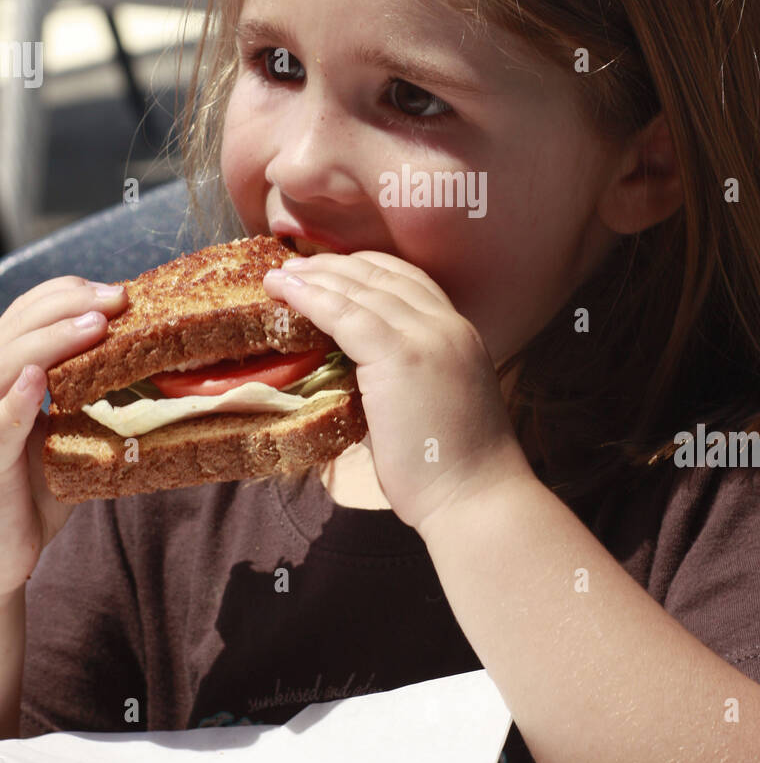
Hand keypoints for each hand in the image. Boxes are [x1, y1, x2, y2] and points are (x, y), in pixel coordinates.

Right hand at [0, 276, 126, 599]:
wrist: (9, 556)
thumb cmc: (39, 492)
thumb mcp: (73, 435)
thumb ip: (96, 400)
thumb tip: (162, 367)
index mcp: (9, 375)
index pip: (27, 315)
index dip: (65, 294)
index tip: (116, 293)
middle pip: (15, 326)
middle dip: (66, 304)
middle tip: (117, 299)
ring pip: (3, 362)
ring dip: (50, 340)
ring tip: (94, 326)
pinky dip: (15, 402)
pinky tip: (37, 382)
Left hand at [262, 251, 523, 531]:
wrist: (475, 498)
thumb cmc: (449, 469)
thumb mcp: (430, 403)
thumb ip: (398, 377)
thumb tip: (350, 373)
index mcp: (458, 334)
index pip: (410, 281)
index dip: (367, 269)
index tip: (333, 269)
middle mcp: (446, 325)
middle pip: (383, 276)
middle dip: (336, 266)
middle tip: (297, 265)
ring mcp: (426, 337)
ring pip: (362, 289)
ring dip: (316, 277)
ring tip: (281, 275)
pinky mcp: (401, 356)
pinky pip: (345, 314)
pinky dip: (312, 298)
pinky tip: (286, 292)